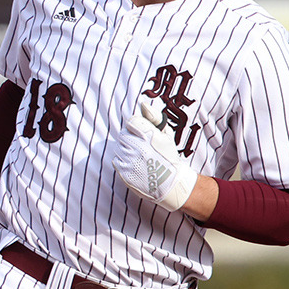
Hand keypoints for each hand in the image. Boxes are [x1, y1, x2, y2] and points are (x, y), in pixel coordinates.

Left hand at [115, 97, 197, 211]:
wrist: (171, 184)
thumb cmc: (168, 157)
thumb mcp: (166, 135)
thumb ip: (154, 117)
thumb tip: (142, 104)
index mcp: (149, 136)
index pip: (132, 121)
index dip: (137, 126)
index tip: (143, 134)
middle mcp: (138, 148)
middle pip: (124, 134)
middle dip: (131, 138)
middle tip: (142, 147)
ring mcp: (130, 161)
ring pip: (119, 147)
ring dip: (127, 150)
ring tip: (140, 157)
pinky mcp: (125, 173)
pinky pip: (117, 160)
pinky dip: (124, 161)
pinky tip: (136, 165)